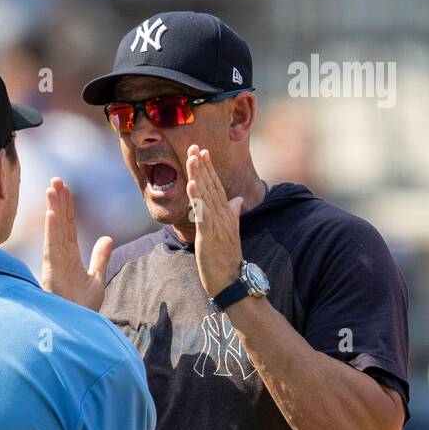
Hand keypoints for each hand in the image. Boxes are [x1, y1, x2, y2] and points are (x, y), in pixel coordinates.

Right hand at [42, 177, 112, 310]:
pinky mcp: (52, 272)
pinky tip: (51, 214)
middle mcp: (59, 257)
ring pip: (55, 231)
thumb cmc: (82, 309)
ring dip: (53, 209)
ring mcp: (54, 264)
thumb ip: (100, 258)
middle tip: (56, 179)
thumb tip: (107, 238)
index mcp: (69, 257)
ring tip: (52, 188)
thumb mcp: (96, 280)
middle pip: (60, 224)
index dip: (68, 208)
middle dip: (58, 202)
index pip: (69, 227)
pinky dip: (51, 230)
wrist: (77, 330)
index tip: (65, 189)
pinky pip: (52, 247)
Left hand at [185, 146, 243, 297]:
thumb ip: (233, 215)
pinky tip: (193, 184)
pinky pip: (203, 214)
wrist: (233, 283)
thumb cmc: (228, 261)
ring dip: (199, 175)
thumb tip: (237, 199)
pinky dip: (198, 198)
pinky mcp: (209, 236)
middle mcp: (223, 216)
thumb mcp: (231, 234)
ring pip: (207, 196)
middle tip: (195, 146)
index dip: (209, 169)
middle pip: (211, 186)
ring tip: (192, 158)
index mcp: (226, 215)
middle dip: (203, 166)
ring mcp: (217, 225)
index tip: (202, 152)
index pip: (217, 187)